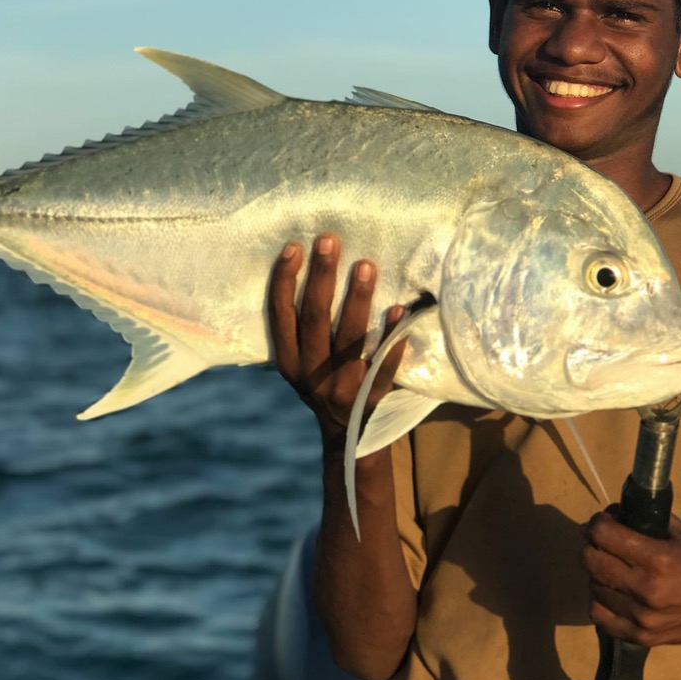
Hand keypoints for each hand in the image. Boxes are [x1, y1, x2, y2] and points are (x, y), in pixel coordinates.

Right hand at [268, 234, 405, 449]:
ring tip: (365, 264)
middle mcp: (311, 375)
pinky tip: (400, 308)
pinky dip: (391, 335)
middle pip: (314, 319)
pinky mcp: (374, 395)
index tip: (294, 247)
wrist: (350, 439)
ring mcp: (343, 386)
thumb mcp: (302, 366)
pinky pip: (384, 363)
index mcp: (290, 364)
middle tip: (330, 240)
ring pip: (348, 338)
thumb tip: (309, 269)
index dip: (284, 280)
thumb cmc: (325, 385)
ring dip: (356, 299)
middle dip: (320, 277)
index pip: (280, 316)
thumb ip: (300, 332)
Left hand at [580, 510, 680, 647]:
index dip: (597, 524)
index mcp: (659, 559)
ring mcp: (643, 616)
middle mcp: (647, 589)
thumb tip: (612, 512)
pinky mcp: (642, 636)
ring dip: (597, 574)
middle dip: (591, 545)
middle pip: (591, 560)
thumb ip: (647, 519)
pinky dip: (600, 602)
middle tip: (601, 543)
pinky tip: (613, 593)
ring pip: (593, 586)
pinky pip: (599, 617)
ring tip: (612, 569)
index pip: (603, 534)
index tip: (600, 523)